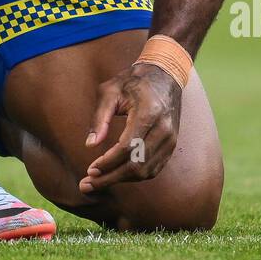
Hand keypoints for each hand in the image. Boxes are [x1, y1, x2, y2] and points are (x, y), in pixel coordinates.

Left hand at [80, 63, 181, 192]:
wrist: (165, 75)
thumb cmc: (133, 81)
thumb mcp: (110, 91)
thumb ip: (100, 118)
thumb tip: (90, 145)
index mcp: (148, 113)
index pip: (127, 148)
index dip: (108, 163)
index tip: (91, 170)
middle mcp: (163, 129)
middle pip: (137, 165)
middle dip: (111, 178)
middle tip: (88, 184)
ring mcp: (170, 139)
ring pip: (146, 171)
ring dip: (122, 179)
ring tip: (99, 181)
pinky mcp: (172, 144)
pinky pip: (154, 168)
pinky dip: (135, 175)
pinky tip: (118, 174)